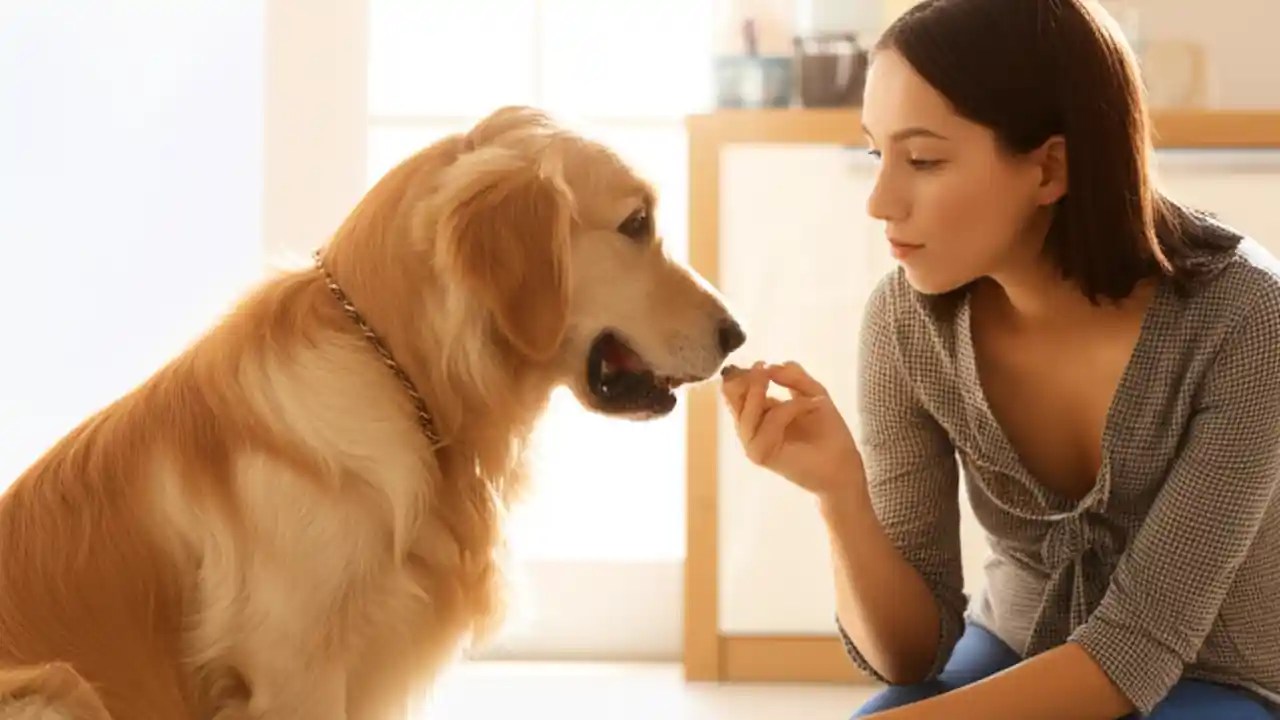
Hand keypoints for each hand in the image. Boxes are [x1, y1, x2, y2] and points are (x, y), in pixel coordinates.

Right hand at [720, 360, 863, 496]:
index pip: (734, 392)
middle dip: (748, 380)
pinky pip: (770, 421)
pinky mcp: (762, 454)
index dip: (742, 374)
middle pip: (732, 398)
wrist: (843, 465)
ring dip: (766, 391)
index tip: (761, 363)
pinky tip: (811, 406)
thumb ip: (793, 376)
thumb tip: (771, 364)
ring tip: (798, 389)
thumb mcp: (812, 393)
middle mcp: (750, 429)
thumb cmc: (828, 433)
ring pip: (747, 411)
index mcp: (757, 415)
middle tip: (764, 367)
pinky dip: (791, 408)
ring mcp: (753, 443)